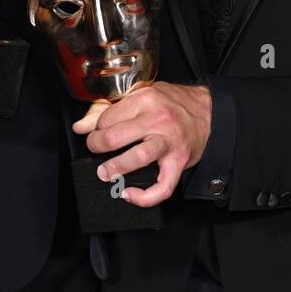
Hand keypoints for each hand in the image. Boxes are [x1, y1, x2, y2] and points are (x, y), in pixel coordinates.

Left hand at [72, 82, 211, 208]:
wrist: (209, 112)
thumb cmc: (174, 103)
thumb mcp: (141, 95)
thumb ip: (108, 110)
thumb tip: (81, 126)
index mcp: (146, 99)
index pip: (107, 118)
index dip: (97, 128)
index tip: (98, 132)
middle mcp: (158, 119)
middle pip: (116, 137)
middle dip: (97, 146)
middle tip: (95, 150)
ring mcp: (169, 142)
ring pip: (137, 158)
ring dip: (116, 168)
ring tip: (105, 173)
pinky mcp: (179, 162)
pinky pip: (162, 187)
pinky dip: (144, 197)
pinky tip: (129, 194)